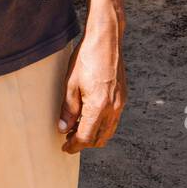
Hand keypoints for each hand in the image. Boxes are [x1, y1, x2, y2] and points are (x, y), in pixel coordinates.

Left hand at [57, 29, 125, 153]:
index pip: (86, 137)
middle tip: (69, 139)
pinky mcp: (123, 97)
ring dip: (94, 135)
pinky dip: (102, 124)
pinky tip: (90, 116)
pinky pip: (113, 120)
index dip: (74, 145)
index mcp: (99, 106)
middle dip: (84, 143)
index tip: (65, 147)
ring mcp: (120, 103)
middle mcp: (113, 108)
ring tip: (78, 128)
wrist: (106, 39)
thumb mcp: (71, 83)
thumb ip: (68, 109)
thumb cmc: (86, 58)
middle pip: (99, 139)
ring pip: (108, 131)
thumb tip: (63, 128)